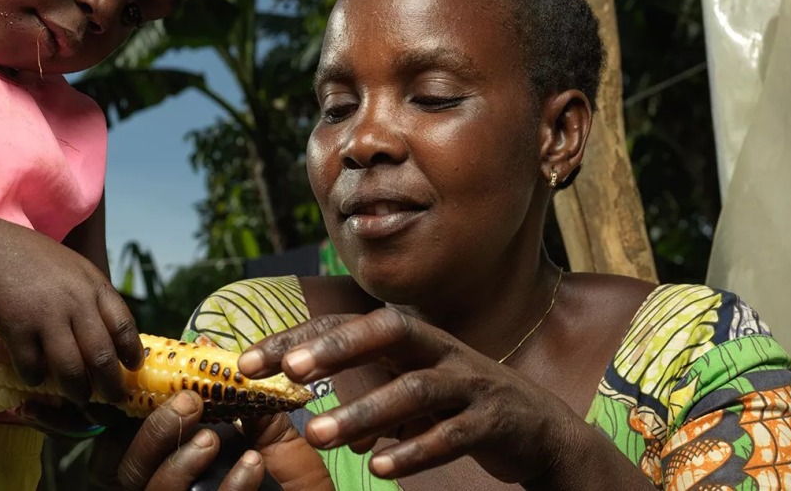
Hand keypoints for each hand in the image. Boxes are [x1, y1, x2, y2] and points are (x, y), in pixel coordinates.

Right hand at [0, 226, 143, 404]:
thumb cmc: (37, 261)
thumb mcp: (77, 270)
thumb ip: (95, 299)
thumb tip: (115, 337)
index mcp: (95, 287)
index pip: (125, 327)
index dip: (131, 353)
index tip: (132, 368)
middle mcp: (76, 303)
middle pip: (102, 356)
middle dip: (110, 386)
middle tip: (112, 398)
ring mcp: (46, 317)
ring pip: (70, 370)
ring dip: (76, 391)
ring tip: (78, 397)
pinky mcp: (17, 330)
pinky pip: (33, 369)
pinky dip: (36, 379)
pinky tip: (35, 377)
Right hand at [107, 391, 332, 490]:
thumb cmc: (294, 480)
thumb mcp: (268, 433)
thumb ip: (239, 399)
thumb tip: (206, 346)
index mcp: (175, 461)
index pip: (135, 437)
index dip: (141, 411)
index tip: (173, 381)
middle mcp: (170, 489)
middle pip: (130, 467)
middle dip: (156, 430)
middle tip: (189, 401)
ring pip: (155, 490)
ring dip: (181, 460)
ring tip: (213, 438)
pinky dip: (230, 486)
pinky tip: (254, 463)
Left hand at [236, 309, 583, 483]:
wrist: (540, 430)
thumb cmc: (461, 406)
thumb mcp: (411, 389)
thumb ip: (366, 394)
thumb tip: (307, 417)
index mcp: (413, 338)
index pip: (347, 324)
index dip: (299, 338)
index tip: (250, 362)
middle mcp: (441, 349)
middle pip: (387, 332)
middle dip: (338, 347)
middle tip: (290, 372)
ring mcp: (471, 383)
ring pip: (416, 390)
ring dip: (365, 412)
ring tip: (318, 436)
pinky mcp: (494, 420)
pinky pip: (452, 433)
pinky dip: (414, 450)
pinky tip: (378, 466)